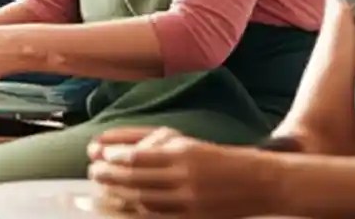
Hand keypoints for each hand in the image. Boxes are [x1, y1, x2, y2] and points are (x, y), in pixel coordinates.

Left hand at [88, 127, 280, 217]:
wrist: (261, 182)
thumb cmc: (220, 158)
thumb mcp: (189, 143)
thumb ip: (155, 145)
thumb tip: (118, 150)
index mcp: (183, 153)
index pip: (137, 157)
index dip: (112, 158)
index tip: (96, 155)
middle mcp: (186, 177)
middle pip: (136, 180)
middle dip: (110, 177)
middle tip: (93, 173)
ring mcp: (190, 201)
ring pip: (143, 201)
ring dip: (118, 196)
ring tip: (102, 190)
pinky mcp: (194, 218)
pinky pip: (157, 217)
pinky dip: (136, 212)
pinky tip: (123, 207)